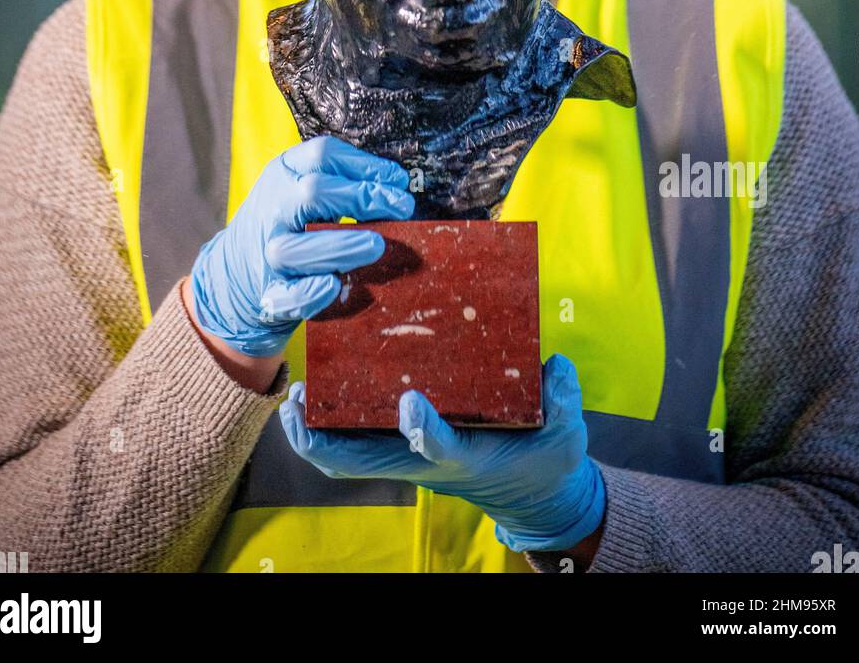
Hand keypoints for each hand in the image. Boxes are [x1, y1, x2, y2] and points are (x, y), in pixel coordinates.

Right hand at [189, 136, 413, 357]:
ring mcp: (267, 252)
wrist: (236, 272)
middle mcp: (273, 208)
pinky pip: (287, 295)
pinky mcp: (267, 293)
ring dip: (341, 246)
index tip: (399, 180)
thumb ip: (342, 184)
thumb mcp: (304, 190)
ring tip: (377, 246)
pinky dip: (310, 292)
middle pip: (313, 192)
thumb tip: (396, 186)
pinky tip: (333, 286)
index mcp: (284, 174)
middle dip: (362, 198)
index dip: (366, 165)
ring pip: (297, 248)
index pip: (323, 155)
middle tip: (403, 208)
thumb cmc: (288, 224)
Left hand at [279, 352, 605, 552]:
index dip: (423, 430)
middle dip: (323, 439)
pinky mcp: (402, 449)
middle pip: (362, 463)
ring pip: (346, 459)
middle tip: (297, 400)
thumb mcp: (567, 433)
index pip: (438, 449)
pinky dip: (325, 429)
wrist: (535, 493)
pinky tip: (310, 395)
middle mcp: (426, 463)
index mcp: (467, 458)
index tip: (410, 402)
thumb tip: (552, 364)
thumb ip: (561, 399)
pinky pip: (352, 447)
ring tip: (291, 396)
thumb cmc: (548, 459)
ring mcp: (408, 459)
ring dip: (313, 434)